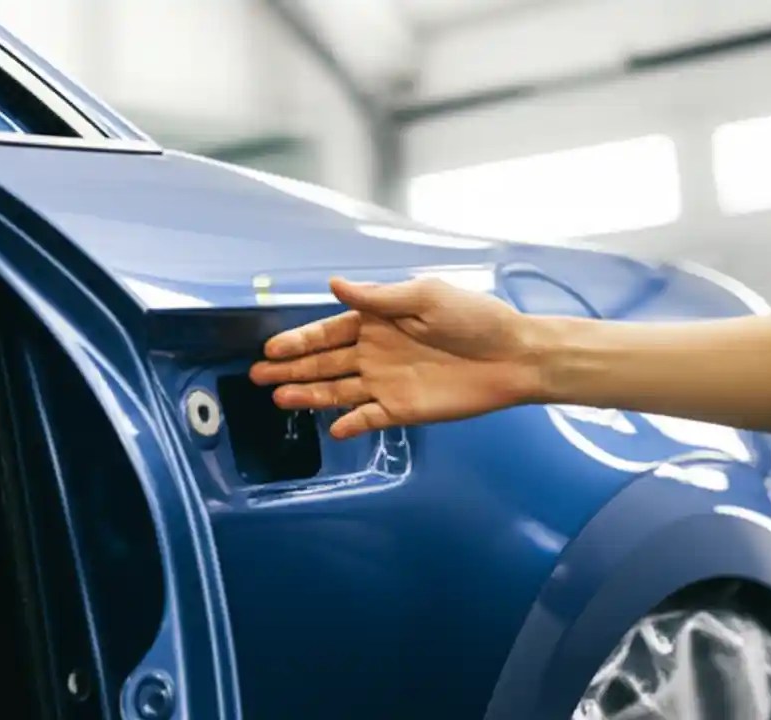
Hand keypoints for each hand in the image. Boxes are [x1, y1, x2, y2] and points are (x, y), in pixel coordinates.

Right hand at [250, 276, 546, 438]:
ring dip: (309, 395)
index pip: (328, 333)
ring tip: (279, 399)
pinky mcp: (403, 410)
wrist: (513, 356)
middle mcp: (376, 353)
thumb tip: (335, 285)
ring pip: (337, 392)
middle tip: (257, 375)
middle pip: (324, 364)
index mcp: (378, 322)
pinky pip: (369, 418)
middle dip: (290, 368)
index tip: (272, 346)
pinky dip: (351, 424)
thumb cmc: (474, 318)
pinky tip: (333, 427)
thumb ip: (378, 298)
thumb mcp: (426, 296)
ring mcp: (387, 383)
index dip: (299, 340)